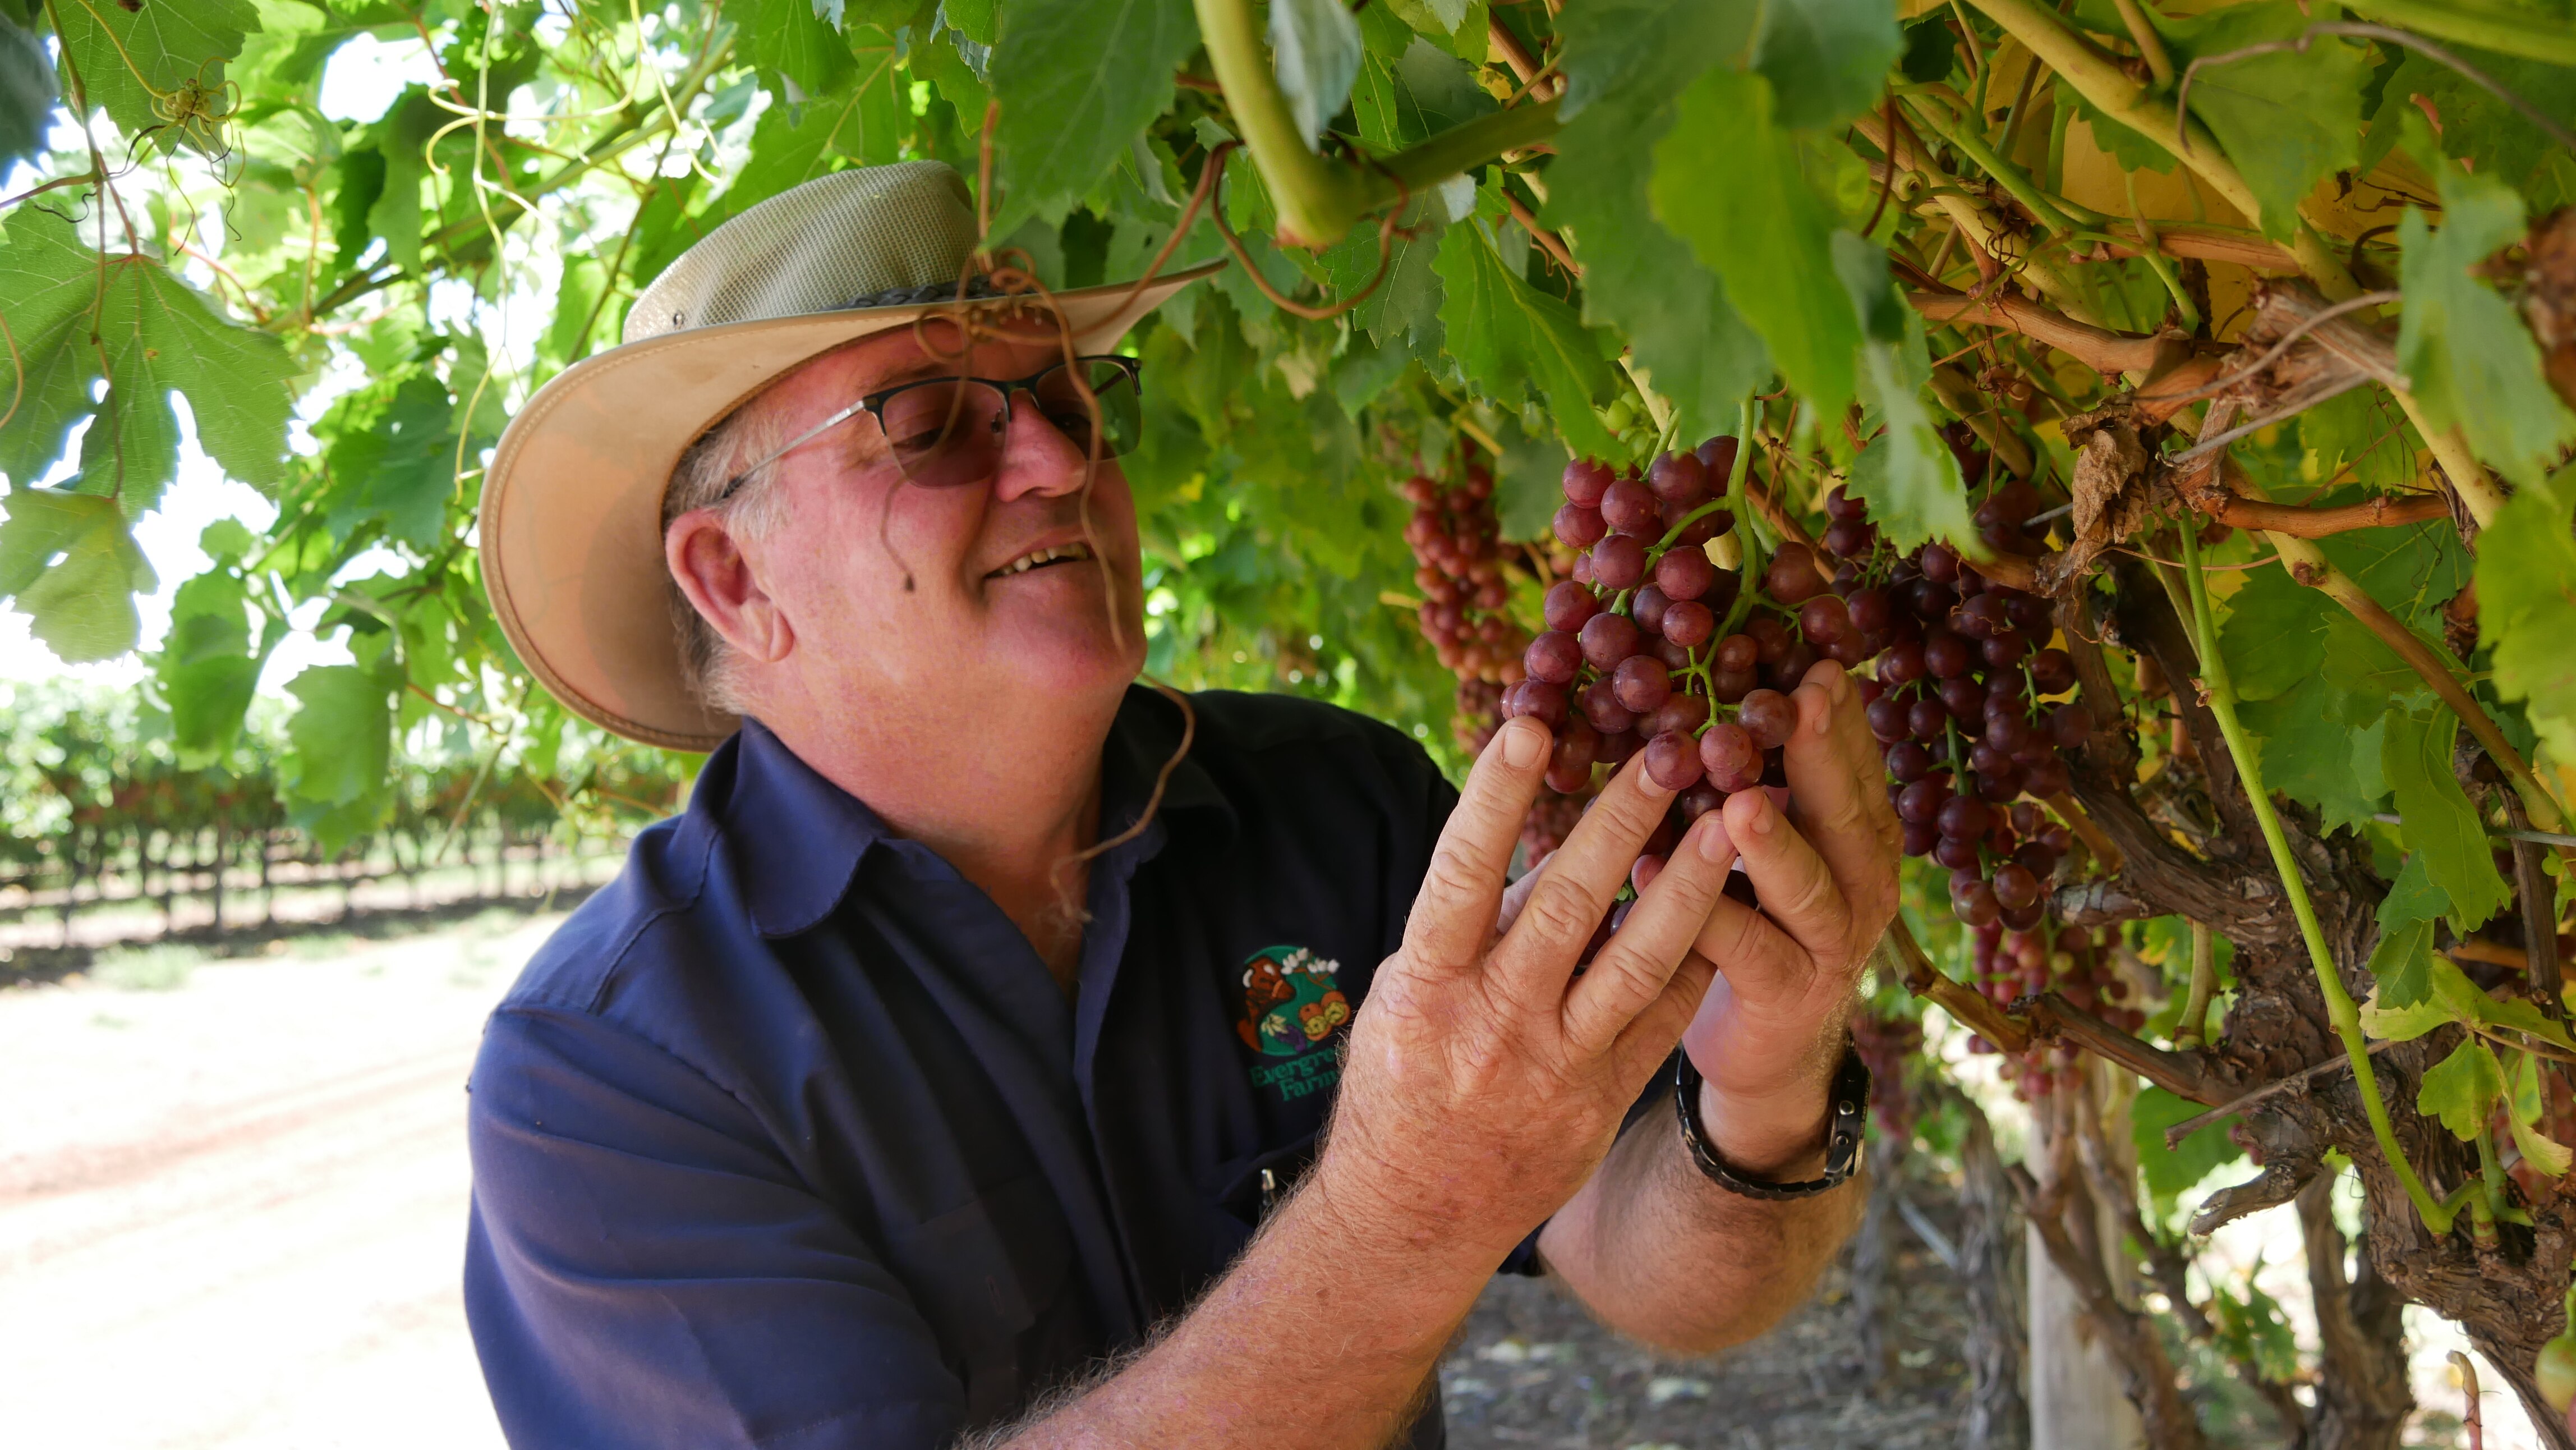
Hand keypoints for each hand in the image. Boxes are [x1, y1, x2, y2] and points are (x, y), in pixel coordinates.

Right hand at [1309, 717, 1738, 1264]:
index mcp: (1426, 985)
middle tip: (1671, 750)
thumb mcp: (1401, 997)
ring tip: (1730, 821)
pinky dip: (1696, 962)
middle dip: (1621, 823)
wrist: (1412, 1215)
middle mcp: (1493, 1021)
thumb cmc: (1398, 1082)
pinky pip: (1661, 1024)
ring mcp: (1554, 1067)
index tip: (1530, 726)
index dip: (1496, 799)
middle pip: (1568, 907)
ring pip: (1634, 965)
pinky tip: (1734, 906)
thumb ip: (1465, 929)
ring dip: (1688, 890)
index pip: (1459, 874)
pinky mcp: (1600, 1103)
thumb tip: (1533, 846)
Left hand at [1679, 660, 1901, 1174]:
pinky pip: (1748, 950)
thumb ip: (1753, 770)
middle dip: (1823, 755)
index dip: (1839, 711)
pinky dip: (1708, 916)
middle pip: (1848, 812)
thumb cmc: (1752, 913)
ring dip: (1775, 844)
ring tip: (1738, 803)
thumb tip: (1710, 673)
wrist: (1764, 1045)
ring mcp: (1832, 944)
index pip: (1857, 759)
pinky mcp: (1787, 995)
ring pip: (1809, 888)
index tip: (1814, 655)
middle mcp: (1862, 882)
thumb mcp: (1766, 837)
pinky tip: (1657, 873)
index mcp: (1860, 832)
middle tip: (1800, 698)